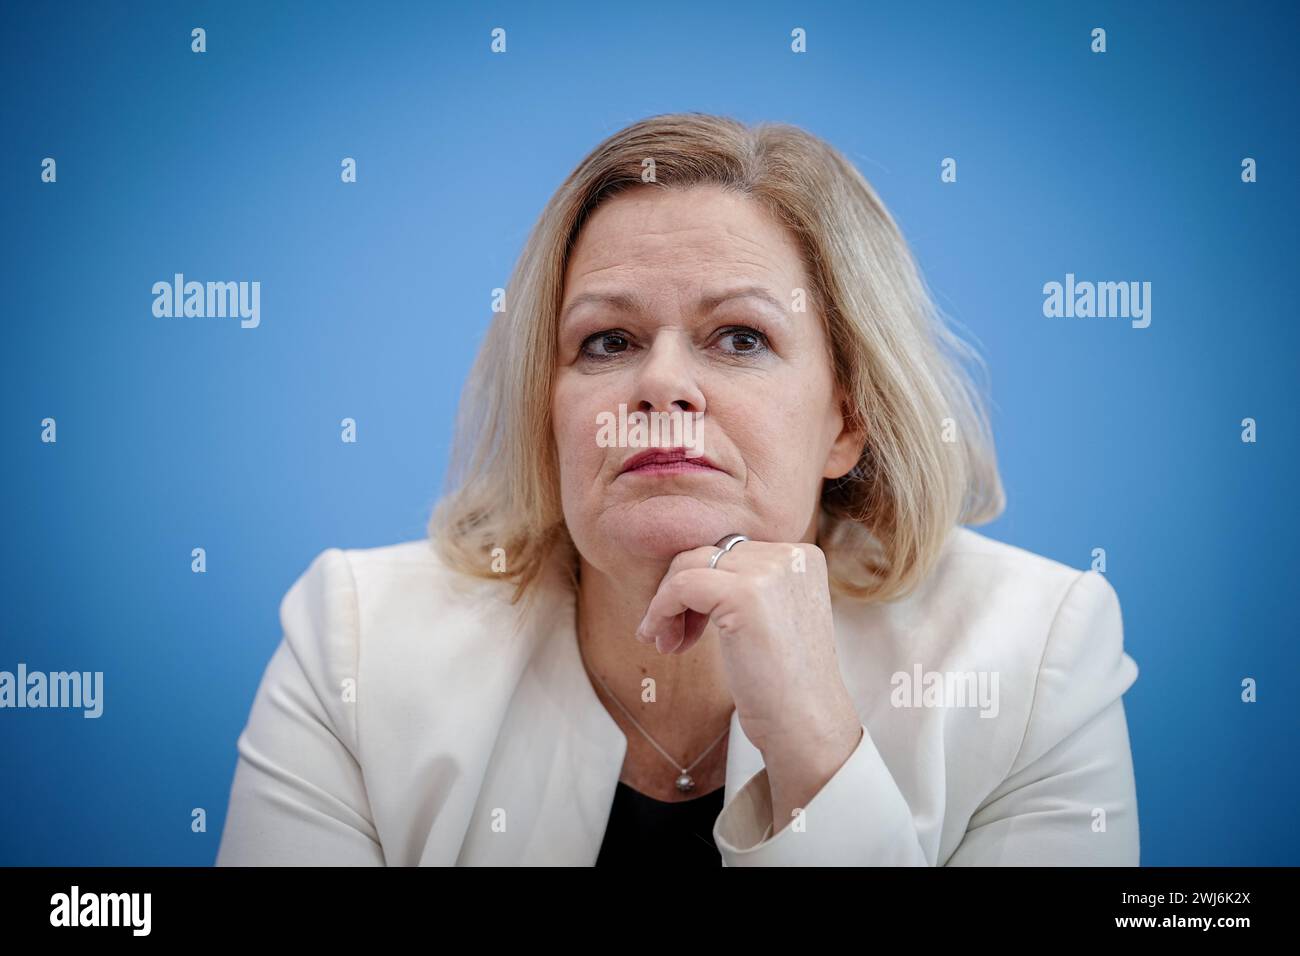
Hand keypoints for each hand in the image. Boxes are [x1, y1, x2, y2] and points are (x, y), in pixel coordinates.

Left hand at [634, 539, 863, 834]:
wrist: (805, 724)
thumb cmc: (784, 682)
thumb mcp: (773, 616)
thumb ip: (747, 585)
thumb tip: (688, 570)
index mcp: (803, 556)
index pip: (731, 551)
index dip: (702, 585)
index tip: (691, 626)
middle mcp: (790, 555)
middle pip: (708, 553)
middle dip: (680, 593)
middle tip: (671, 637)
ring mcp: (769, 571)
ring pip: (689, 565)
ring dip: (665, 603)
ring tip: (666, 643)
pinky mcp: (743, 594)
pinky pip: (680, 585)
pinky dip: (660, 610)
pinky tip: (661, 641)